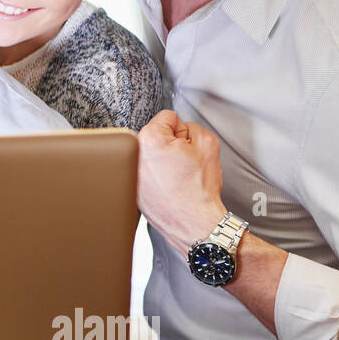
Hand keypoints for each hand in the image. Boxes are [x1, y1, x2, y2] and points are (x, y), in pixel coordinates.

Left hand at [136, 109, 227, 252]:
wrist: (195, 222)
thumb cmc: (199, 189)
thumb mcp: (207, 143)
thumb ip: (192, 126)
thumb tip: (181, 128)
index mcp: (150, 140)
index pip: (167, 117)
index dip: (183, 130)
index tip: (186, 145)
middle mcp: (134, 156)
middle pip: (156, 136)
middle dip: (171, 145)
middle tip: (183, 162)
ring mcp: (131, 174)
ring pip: (151, 155)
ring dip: (163, 161)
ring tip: (176, 176)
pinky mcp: (132, 189)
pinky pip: (147, 174)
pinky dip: (157, 177)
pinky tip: (169, 187)